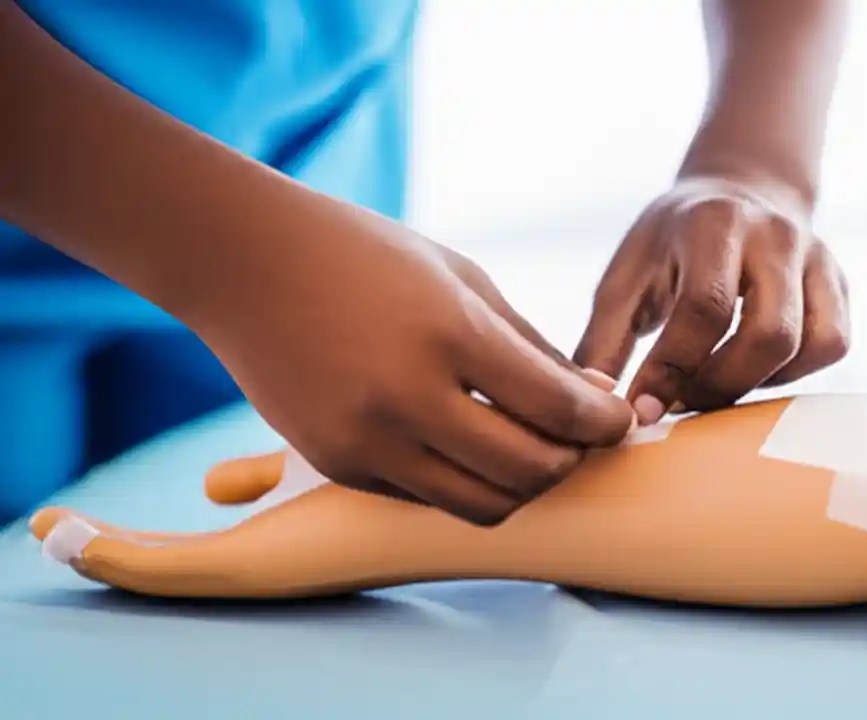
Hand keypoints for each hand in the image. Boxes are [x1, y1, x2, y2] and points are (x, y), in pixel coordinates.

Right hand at [192, 201, 634, 525]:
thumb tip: (593, 401)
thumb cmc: (365, 255)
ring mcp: (366, 440)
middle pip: (529, 471)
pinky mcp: (337, 465)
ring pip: (481, 504)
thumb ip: (530, 347)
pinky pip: (427, 498)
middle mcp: (408, 397)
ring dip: (521, 485)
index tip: (617, 419)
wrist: (245, 262)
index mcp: (450, 334)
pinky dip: (463, 483)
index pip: (558, 408)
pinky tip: (467, 446)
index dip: (604, 423)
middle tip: (579, 439)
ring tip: (530, 449)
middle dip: (571, 460)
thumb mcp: (462, 280)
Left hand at [574, 176, 850, 422]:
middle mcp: (775, 235)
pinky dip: (793, 373)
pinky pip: (832, 344)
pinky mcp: (838, 282)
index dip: (673, 369)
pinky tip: (752, 369)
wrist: (737, 193)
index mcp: (714, 224)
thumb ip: (603, 341)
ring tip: (714, 383)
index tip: (643, 410)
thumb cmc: (668, 246)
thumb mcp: (625, 278)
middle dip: (721, 385)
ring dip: (758, 382)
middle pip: (769, 334)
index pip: (705, 309)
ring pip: (809, 344)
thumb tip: (595, 407)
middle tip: (682, 402)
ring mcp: (816, 256)